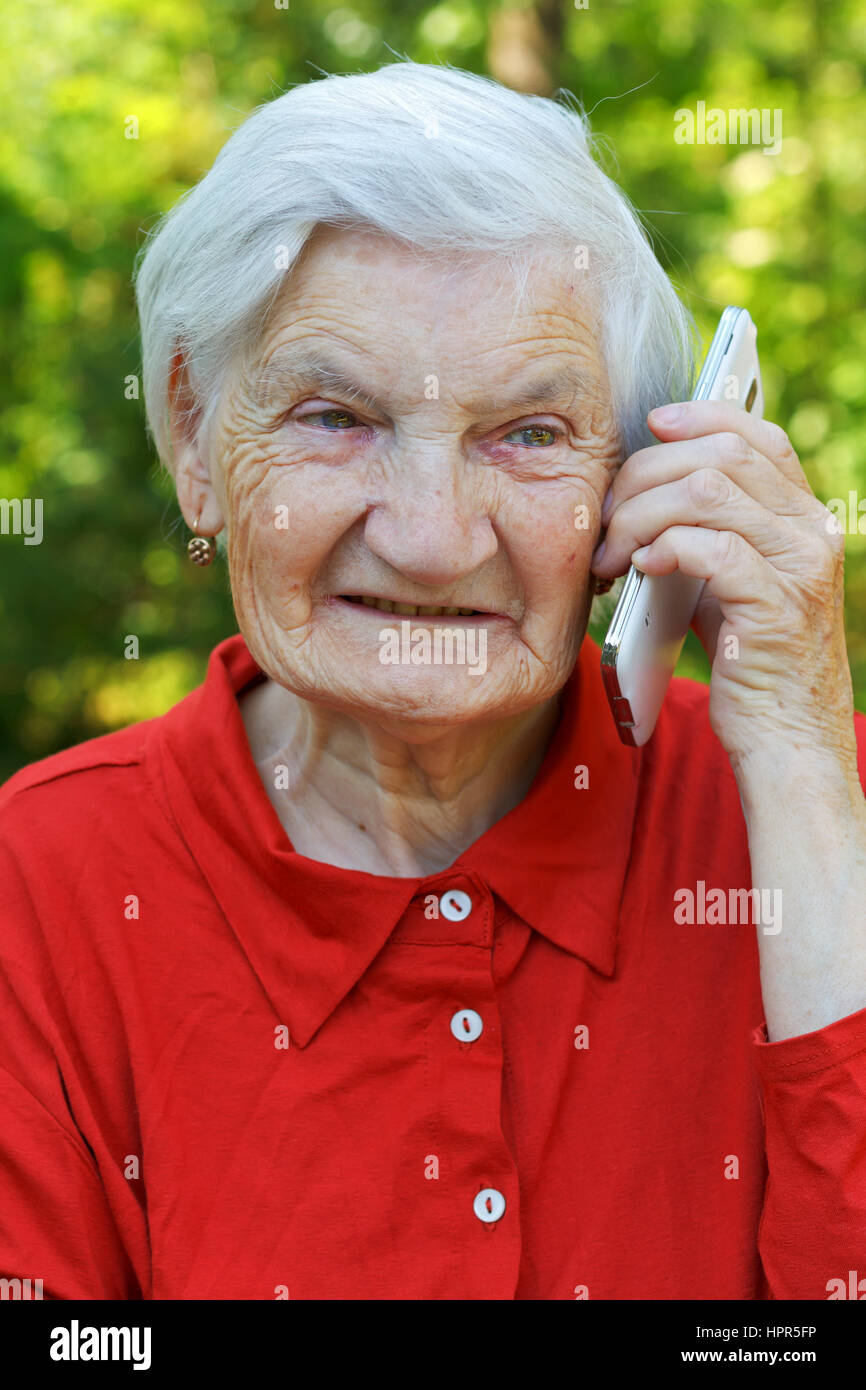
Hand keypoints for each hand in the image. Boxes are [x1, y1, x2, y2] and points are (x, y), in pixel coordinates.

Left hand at [590, 400, 856, 777]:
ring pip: (707, 492)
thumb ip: (708, 533)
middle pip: (720, 454)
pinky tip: (641, 571)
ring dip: (641, 515)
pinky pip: (710, 548)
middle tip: (606, 518)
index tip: (650, 424)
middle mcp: (811, 532)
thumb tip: (644, 492)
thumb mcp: (729, 584)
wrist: (787, 740)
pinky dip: (664, 549)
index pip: (757, 435)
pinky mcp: (777, 607)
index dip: (701, 416)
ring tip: (613, 555)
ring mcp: (799, 568)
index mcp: (804, 518)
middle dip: (646, 475)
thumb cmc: (747, 664)